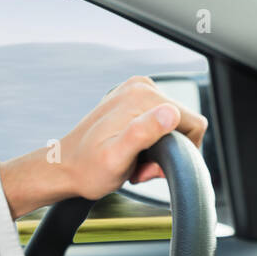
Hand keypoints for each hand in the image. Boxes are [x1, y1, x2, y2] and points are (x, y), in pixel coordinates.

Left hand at [0, 75, 207, 217]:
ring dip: (158, 148)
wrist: (63, 167)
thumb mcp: (117, 159)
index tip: (152, 166)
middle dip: (168, 151)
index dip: (180, 152)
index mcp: (142, 97)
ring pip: (171, 125)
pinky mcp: (131, 99)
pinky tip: (130, 151)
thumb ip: (143, 134)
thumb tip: (170, 113)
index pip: (193, 123)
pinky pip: (157, 121)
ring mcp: (135, 90)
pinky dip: (149, 141)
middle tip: (138, 167)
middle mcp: (141, 86)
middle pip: (182, 123)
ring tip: (132, 161)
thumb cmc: (87, 170)